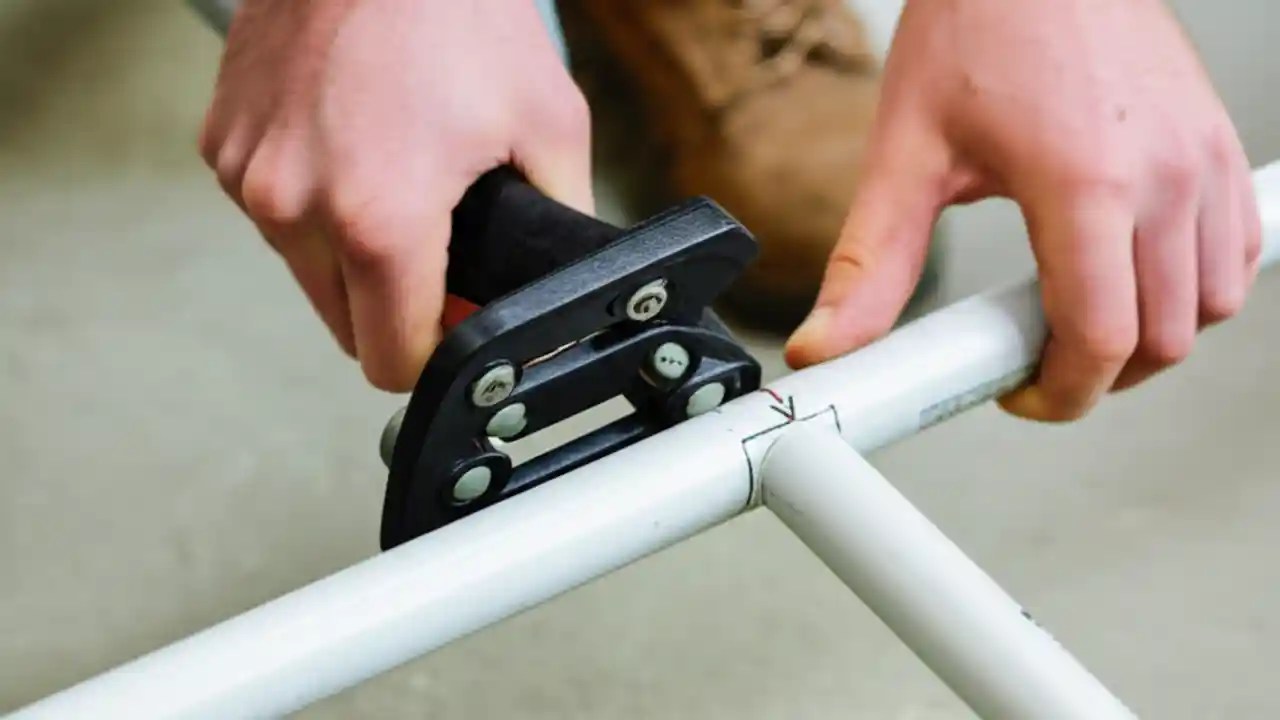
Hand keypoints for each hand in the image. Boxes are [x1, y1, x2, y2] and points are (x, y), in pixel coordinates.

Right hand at [200, 0, 592, 390]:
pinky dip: (310, 203)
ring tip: (398, 183)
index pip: (392, 360)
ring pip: (307, 274)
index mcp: (378, 220)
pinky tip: (353, 148)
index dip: (437, 355)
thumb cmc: (457, 8)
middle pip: (348, 327)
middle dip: (398, 308)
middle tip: (441, 253)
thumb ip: (555, 224)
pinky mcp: (222, 144)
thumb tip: (552, 284)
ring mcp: (248, 176)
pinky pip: (273, 214)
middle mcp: (294, 209)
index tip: (455, 330)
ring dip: (351, 257)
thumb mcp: (549, 122)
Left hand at [786, 0, 1260, 420]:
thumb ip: (869, 264)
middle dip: (1098, 375)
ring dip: (1151, 336)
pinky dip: (1194, 286)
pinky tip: (1131, 272)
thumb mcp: (907, 152)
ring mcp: (1204, 157)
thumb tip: (827, 345)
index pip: (1100, 340)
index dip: (1061, 396)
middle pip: (1162, 340)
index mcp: (1084, 183)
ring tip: (1079, 315)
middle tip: (1037, 357)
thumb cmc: (978, 24)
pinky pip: (1238, 249)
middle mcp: (1164, 174)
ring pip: (1211, 305)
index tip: (1020, 393)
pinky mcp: (1219, 141)